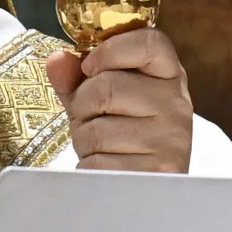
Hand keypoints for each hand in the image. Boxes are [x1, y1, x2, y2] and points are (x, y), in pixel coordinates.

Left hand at [47, 27, 195, 172]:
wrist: (145, 188)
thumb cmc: (122, 137)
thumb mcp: (99, 101)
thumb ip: (76, 78)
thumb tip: (56, 61)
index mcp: (167, 76)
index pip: (149, 42)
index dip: (110, 50)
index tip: (90, 66)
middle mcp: (176, 104)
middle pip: (107, 86)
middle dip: (83, 105)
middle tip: (91, 118)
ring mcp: (170, 140)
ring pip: (98, 130)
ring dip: (83, 139)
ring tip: (100, 145)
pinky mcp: (155, 173)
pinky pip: (98, 164)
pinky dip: (89, 167)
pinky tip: (105, 166)